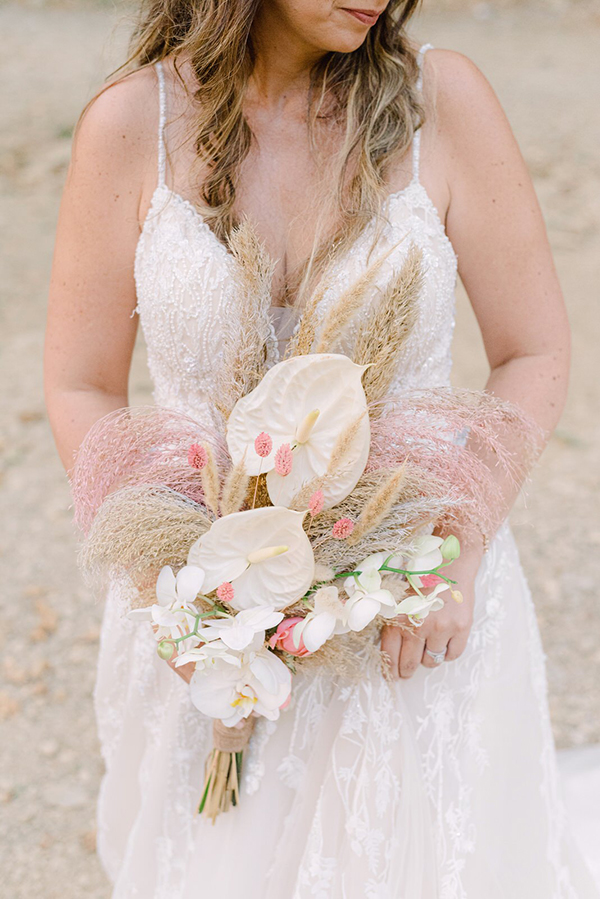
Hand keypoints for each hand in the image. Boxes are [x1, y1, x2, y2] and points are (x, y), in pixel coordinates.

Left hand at [380, 548, 480, 679]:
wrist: (450, 564)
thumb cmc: (421, 581)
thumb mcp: (397, 598)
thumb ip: (391, 622)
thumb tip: (387, 653)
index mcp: (398, 618)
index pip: (390, 655)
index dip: (391, 670)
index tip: (392, 676)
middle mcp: (418, 625)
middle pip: (410, 664)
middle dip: (407, 671)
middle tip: (407, 673)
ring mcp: (441, 628)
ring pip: (432, 661)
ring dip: (428, 659)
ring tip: (427, 649)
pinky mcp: (461, 628)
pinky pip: (452, 655)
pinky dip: (448, 654)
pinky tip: (444, 644)